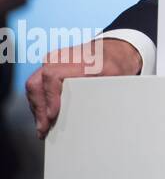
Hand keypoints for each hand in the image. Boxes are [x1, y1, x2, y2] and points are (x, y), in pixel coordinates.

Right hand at [26, 38, 141, 139]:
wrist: (113, 49)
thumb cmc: (114, 62)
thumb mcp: (116, 76)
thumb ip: (105, 90)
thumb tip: (100, 112)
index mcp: (78, 60)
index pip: (52, 76)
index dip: (49, 98)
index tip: (52, 115)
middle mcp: (60, 58)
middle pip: (37, 84)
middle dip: (38, 109)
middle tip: (43, 128)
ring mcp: (52, 61)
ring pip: (34, 86)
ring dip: (37, 107)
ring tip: (43, 126)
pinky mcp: (49, 66)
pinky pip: (37, 85)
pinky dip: (39, 101)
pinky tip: (44, 114)